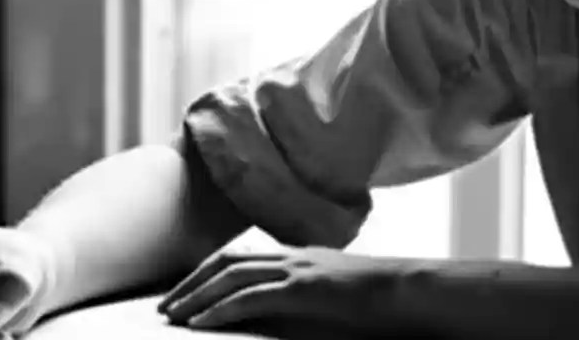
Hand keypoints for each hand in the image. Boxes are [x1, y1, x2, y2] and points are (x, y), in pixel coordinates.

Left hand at [157, 244, 407, 331]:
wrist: (415, 292)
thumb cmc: (384, 301)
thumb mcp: (337, 295)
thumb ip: (308, 298)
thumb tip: (283, 312)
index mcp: (298, 256)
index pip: (239, 256)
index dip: (207, 272)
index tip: (184, 291)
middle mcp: (292, 256)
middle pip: (226, 261)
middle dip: (191, 282)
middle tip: (164, 306)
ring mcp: (298, 269)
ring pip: (231, 277)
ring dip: (196, 296)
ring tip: (172, 316)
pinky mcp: (305, 289)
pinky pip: (251, 298)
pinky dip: (220, 309)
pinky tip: (200, 323)